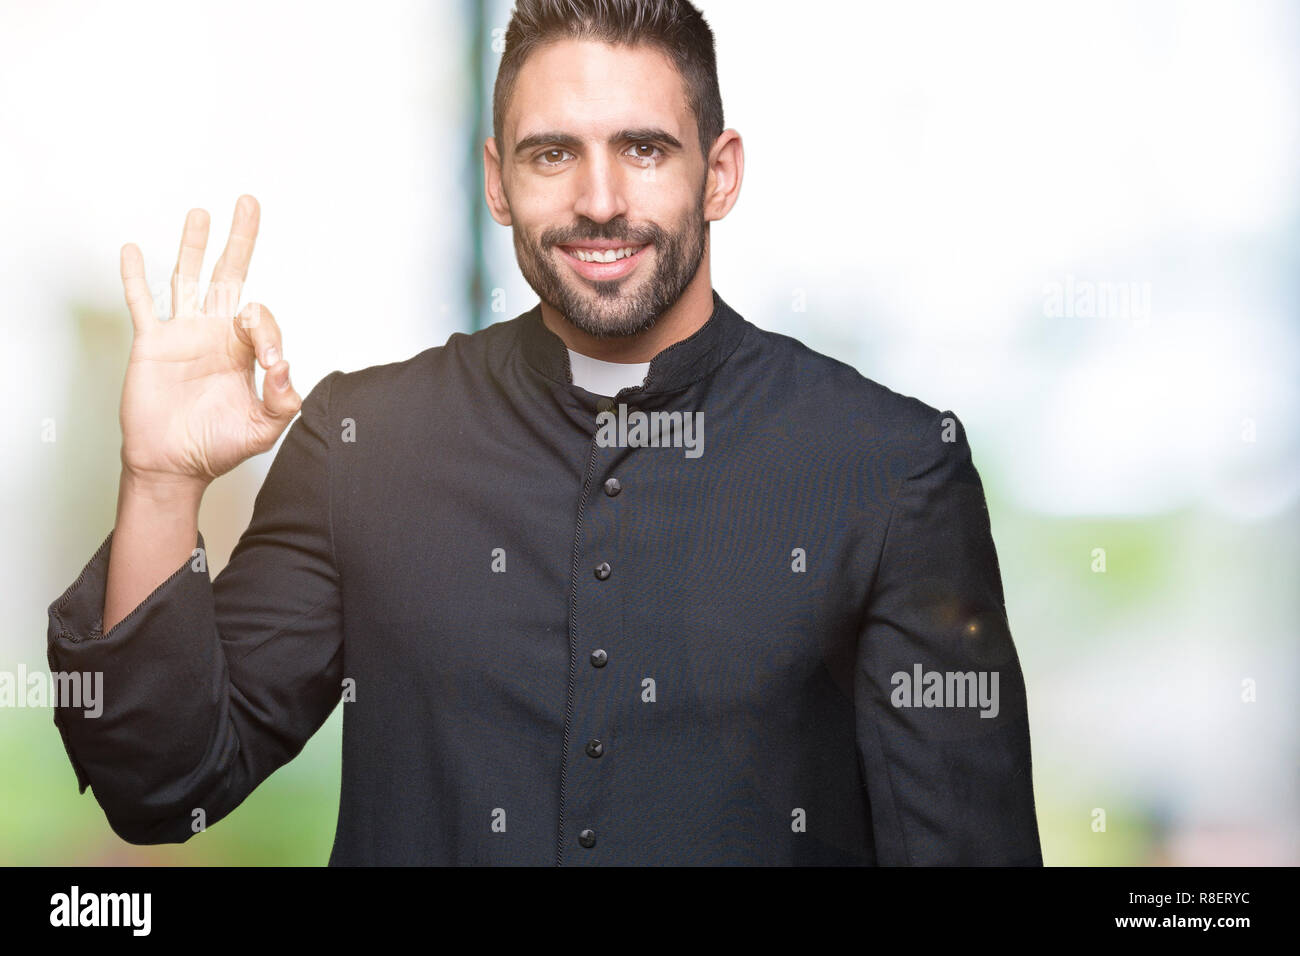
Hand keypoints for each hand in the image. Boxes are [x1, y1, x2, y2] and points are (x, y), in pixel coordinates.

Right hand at [117, 195, 301, 487]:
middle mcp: (215, 334)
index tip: (269, 362)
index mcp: (245, 350)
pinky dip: (135, 277)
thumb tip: (286, 367)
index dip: (269, 331)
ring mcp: (183, 334)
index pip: (262, 318)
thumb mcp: (263, 429)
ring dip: (194, 246)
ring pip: (189, 278)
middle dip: (241, 240)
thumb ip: (283, 401)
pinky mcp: (152, 343)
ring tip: (201, 213)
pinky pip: (142, 302)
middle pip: (230, 275)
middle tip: (249, 203)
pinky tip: (131, 250)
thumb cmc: (216, 447)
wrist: (174, 465)